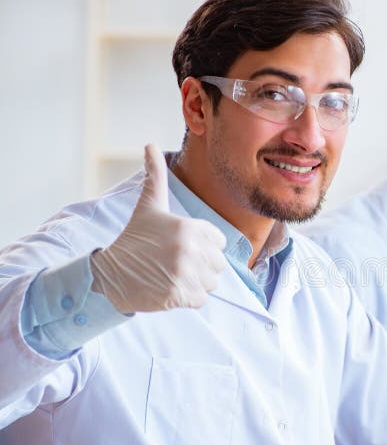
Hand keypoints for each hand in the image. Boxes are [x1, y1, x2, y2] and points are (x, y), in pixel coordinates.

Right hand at [90, 144, 226, 312]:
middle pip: (217, 264)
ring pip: (211, 283)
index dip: (204, 245)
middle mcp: (190, 250)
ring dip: (196, 282)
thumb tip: (149, 145)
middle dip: (201, 265)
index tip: (183, 246)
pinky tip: (171, 288)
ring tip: (173, 275)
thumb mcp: (148, 206)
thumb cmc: (133, 239)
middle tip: (176, 263)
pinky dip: (189, 298)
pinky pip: (202, 299)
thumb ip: (154, 176)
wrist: (110, 273)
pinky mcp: (179, 295)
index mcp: (189, 228)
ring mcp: (185, 274)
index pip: (219, 242)